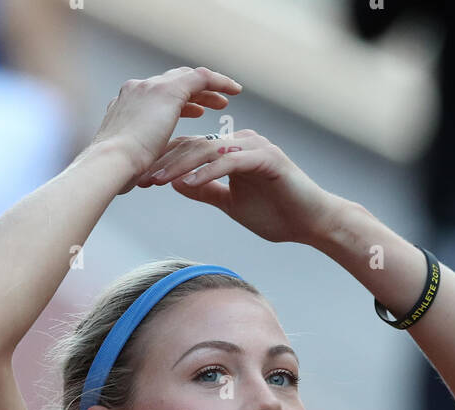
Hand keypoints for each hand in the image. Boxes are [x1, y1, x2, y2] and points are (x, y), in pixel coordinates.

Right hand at [89, 67, 242, 191]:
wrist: (109, 164)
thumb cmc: (115, 175)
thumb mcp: (128, 161)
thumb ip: (140, 156)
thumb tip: (145, 168)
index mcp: (125, 105)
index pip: (155, 95)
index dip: (177, 102)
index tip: (193, 110)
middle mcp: (137, 89)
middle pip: (171, 82)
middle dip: (192, 92)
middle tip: (210, 105)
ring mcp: (150, 87)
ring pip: (186, 78)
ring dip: (207, 88)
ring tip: (224, 103)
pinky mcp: (167, 92)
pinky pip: (201, 78)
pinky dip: (218, 82)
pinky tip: (235, 92)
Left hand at [134, 130, 342, 244]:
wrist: (312, 222)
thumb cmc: (277, 214)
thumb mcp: (231, 204)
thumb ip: (206, 191)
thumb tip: (178, 183)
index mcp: (231, 150)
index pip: (191, 150)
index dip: (165, 164)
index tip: (142, 180)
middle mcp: (241, 142)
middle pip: (195, 146)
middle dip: (166, 163)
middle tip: (143, 178)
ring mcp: (254, 147)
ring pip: (209, 150)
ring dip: (182, 166)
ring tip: (160, 181)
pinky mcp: (266, 158)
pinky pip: (231, 162)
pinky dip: (209, 172)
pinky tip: (189, 183)